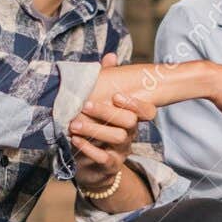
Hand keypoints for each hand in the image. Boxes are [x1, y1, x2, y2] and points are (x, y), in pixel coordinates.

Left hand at [71, 54, 154, 190]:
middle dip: (107, 112)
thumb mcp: (101, 104)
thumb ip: (106, 81)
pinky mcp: (110, 165)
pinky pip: (104, 157)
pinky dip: (88, 148)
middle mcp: (130, 133)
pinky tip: (75, 140)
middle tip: (85, 106)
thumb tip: (111, 56)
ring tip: (73, 124)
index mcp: (130, 117)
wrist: (92, 166)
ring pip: (118, 138)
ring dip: (94, 129)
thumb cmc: (97, 128)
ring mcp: (121, 150)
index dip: (136, 103)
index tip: (116, 95)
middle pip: (129, 121)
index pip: (147, 111)